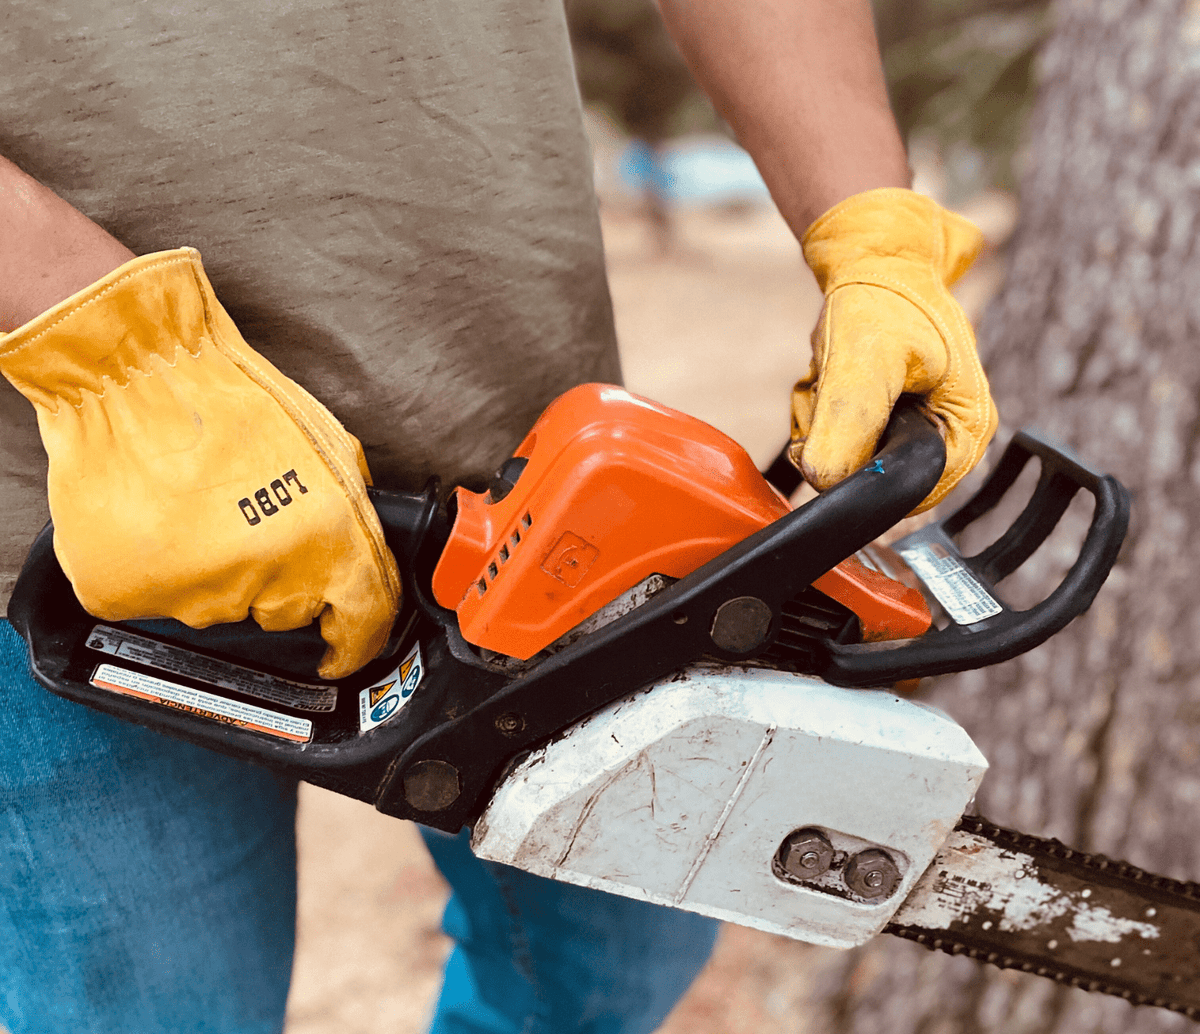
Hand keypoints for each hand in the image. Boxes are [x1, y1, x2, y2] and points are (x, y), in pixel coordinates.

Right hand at [0, 248, 400, 678]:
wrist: (133, 371)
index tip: (343, 653)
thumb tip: (357, 557)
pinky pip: (155, 600)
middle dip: (275, 580)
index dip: (357, 643)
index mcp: (325, 538)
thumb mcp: (329, 445)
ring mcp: (190, 591)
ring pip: (216, 606)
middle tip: (247, 520)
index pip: (362, 622)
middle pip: (283, 612)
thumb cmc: (229, 397)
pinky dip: (157, 571)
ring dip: (213, 571)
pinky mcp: (125, 594)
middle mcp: (263, 574)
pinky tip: (157, 521)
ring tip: (196, 509)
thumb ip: (352, 512)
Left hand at [790, 188, 997, 512]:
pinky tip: (826, 377)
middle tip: (823, 394)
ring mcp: (916, 423)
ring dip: (821, 423)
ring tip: (827, 375)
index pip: (911, 495)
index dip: (862, 481)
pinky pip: (839, 437)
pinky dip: (820, 411)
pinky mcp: (886, 413)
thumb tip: (827, 482)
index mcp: (966, 427)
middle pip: (875, 477)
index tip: (827, 445)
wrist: (871, 255)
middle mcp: (947, 433)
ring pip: (850, 459)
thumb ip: (848, 424)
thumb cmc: (883, 299)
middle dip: (836, 443)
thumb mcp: (863, 361)